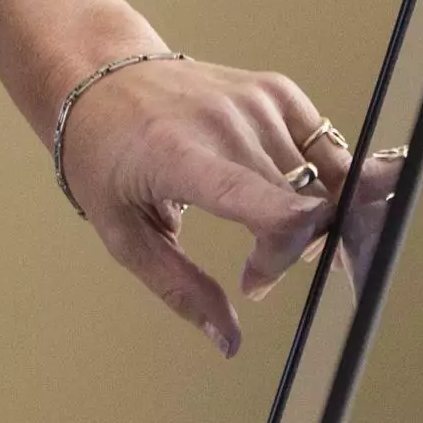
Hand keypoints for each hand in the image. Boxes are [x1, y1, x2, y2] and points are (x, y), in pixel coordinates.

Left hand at [58, 56, 349, 356]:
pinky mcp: (274, 89)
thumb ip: (180, 289)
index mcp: (182, 158)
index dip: (292, 247)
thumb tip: (230, 343)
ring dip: (308, 218)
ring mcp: (254, 100)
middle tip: (256, 266)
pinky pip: (325, 145)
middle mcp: (224, 123)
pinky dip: (320, 177)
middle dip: (290, 250)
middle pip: (303, 205)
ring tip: (263, 228)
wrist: (97, 79)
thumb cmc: (103, 155)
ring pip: (323, 179)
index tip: (267, 277)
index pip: (267, 204)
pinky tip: (282, 190)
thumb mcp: (123, 234)